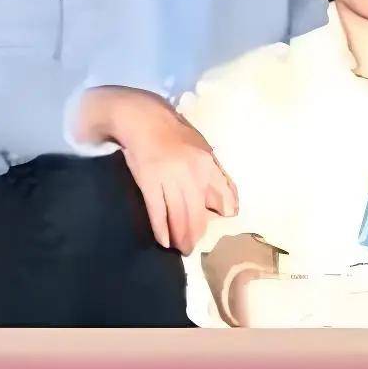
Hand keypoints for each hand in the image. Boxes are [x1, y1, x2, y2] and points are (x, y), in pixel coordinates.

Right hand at [78, 86, 236, 253]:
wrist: (143, 120)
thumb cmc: (174, 134)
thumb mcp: (201, 148)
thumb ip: (213, 173)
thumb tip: (224, 204)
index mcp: (207, 164)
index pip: (223, 196)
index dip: (224, 213)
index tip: (218, 224)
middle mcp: (191, 173)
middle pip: (197, 213)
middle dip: (196, 234)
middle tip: (192, 247)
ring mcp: (169, 179)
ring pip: (179, 216)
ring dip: (180, 236)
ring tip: (180, 248)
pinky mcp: (149, 183)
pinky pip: (157, 212)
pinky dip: (161, 229)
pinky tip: (163, 240)